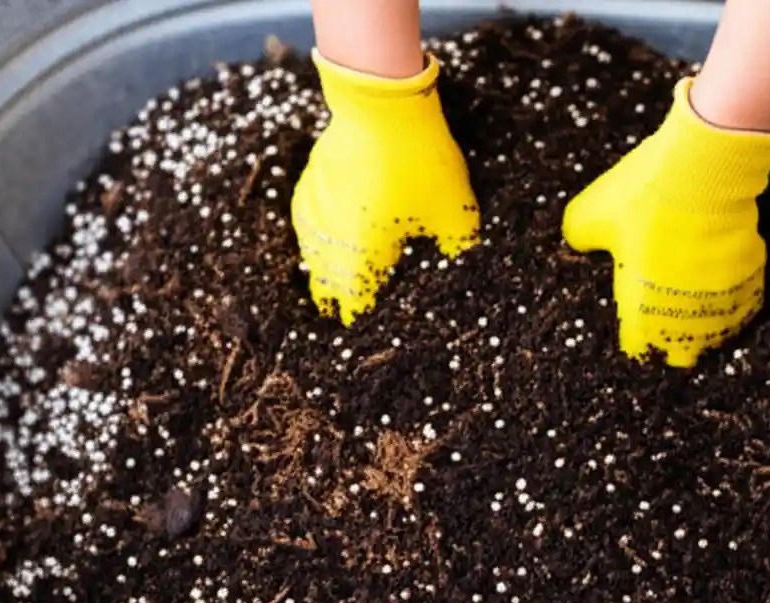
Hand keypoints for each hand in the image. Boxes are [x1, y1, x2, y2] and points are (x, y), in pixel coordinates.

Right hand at [293, 51, 479, 324]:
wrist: (382, 103)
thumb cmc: (419, 164)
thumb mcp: (455, 213)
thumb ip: (458, 250)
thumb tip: (462, 269)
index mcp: (363, 258)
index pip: (354, 305)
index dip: (361, 321)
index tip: (367, 332)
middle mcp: (330, 240)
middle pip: (325, 285)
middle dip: (335, 303)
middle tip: (343, 315)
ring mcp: (315, 208)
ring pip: (310, 254)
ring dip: (320, 272)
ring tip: (327, 286)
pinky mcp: (312, 180)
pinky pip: (306, 221)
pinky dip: (313, 236)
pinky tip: (319, 234)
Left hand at [562, 77, 769, 366]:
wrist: (704, 168)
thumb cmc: (643, 195)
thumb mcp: (591, 213)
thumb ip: (580, 237)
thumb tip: (580, 245)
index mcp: (642, 308)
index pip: (638, 349)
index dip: (636, 343)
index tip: (635, 336)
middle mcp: (685, 313)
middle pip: (684, 355)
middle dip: (675, 348)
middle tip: (670, 335)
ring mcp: (722, 297)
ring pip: (720, 335)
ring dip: (710, 331)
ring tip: (703, 325)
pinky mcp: (750, 273)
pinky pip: (745, 302)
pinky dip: (738, 303)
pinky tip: (731, 297)